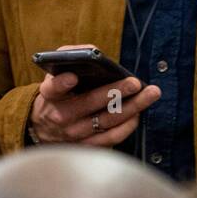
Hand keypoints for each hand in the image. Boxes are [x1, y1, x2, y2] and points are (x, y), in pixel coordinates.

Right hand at [29, 43, 160, 147]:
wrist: (45, 127)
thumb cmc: (59, 94)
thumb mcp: (56, 74)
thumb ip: (70, 58)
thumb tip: (94, 52)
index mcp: (51, 95)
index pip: (53, 88)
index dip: (62, 83)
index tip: (72, 77)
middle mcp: (61, 116)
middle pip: (89, 104)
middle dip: (114, 92)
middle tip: (134, 83)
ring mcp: (74, 133)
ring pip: (107, 121)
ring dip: (133, 107)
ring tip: (150, 93)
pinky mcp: (88, 145)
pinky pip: (113, 137)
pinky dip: (129, 124)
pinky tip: (140, 111)